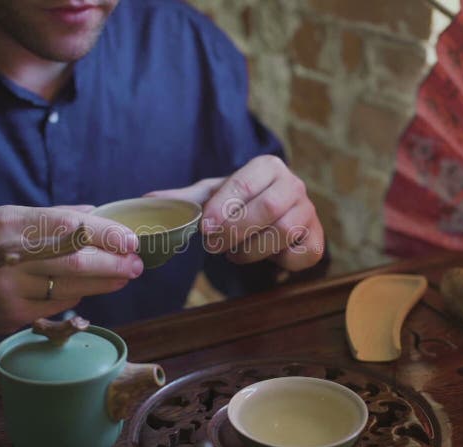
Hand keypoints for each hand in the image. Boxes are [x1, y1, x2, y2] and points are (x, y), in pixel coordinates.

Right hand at [0, 205, 141, 337]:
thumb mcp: (4, 218)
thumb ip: (51, 217)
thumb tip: (96, 215)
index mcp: (10, 224)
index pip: (70, 227)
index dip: (107, 235)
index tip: (131, 240)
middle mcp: (10, 257)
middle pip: (78, 262)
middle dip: (115, 264)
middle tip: (137, 263)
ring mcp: (11, 291)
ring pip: (73, 288)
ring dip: (106, 283)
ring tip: (124, 275)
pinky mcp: (13, 317)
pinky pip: (57, 306)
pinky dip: (80, 298)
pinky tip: (93, 290)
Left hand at [146, 155, 323, 270]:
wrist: (272, 217)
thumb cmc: (238, 204)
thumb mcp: (211, 197)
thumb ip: (182, 200)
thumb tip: (146, 200)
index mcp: (267, 166)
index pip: (245, 183)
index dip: (223, 207)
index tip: (204, 227)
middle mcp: (294, 184)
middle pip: (267, 209)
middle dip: (235, 231)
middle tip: (213, 245)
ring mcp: (309, 212)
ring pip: (282, 233)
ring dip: (250, 249)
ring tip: (234, 252)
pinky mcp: (316, 239)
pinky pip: (301, 255)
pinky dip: (277, 262)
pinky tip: (262, 255)